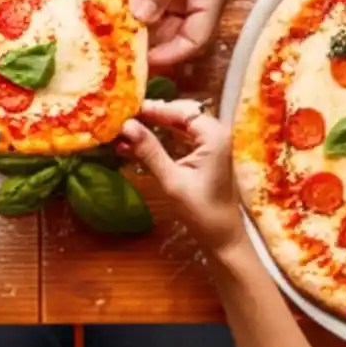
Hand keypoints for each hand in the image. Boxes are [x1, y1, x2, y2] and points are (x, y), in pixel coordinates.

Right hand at [117, 100, 244, 256]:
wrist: (222, 238)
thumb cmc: (201, 211)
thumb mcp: (172, 180)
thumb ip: (149, 151)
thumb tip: (126, 125)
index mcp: (214, 135)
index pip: (181, 111)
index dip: (154, 108)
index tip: (127, 109)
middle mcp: (216, 133)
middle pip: (180, 114)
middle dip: (152, 116)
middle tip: (123, 118)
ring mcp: (212, 144)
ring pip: (179, 125)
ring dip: (154, 127)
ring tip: (126, 130)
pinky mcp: (206, 155)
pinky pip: (181, 139)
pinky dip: (161, 139)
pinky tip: (137, 145)